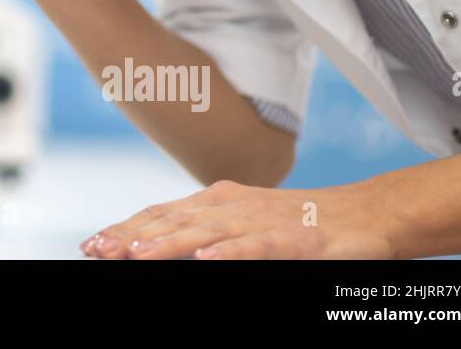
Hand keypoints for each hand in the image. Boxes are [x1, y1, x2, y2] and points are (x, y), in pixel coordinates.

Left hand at [81, 179, 396, 259]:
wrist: (368, 215)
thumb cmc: (302, 225)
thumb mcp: (244, 226)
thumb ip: (204, 232)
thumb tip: (157, 246)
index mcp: (218, 202)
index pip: (161, 214)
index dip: (125, 228)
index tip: (92, 244)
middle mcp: (234, 206)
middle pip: (174, 221)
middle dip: (132, 237)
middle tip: (97, 250)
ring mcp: (264, 221)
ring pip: (208, 233)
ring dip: (169, 243)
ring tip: (136, 254)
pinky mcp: (296, 239)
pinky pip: (258, 246)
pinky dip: (231, 252)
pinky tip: (207, 259)